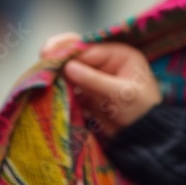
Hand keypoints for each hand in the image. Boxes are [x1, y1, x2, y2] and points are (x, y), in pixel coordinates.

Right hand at [40, 32, 161, 137]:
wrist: (144, 136)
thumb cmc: (141, 109)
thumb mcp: (121, 93)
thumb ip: (94, 80)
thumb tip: (67, 67)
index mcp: (119, 54)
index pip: (88, 49)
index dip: (68, 51)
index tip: (48, 54)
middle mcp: (106, 63)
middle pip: (77, 56)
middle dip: (59, 59)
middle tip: (41, 59)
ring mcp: (95, 78)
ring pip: (70, 72)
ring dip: (56, 75)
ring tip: (41, 77)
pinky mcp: (88, 94)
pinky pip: (69, 88)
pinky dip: (59, 90)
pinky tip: (48, 91)